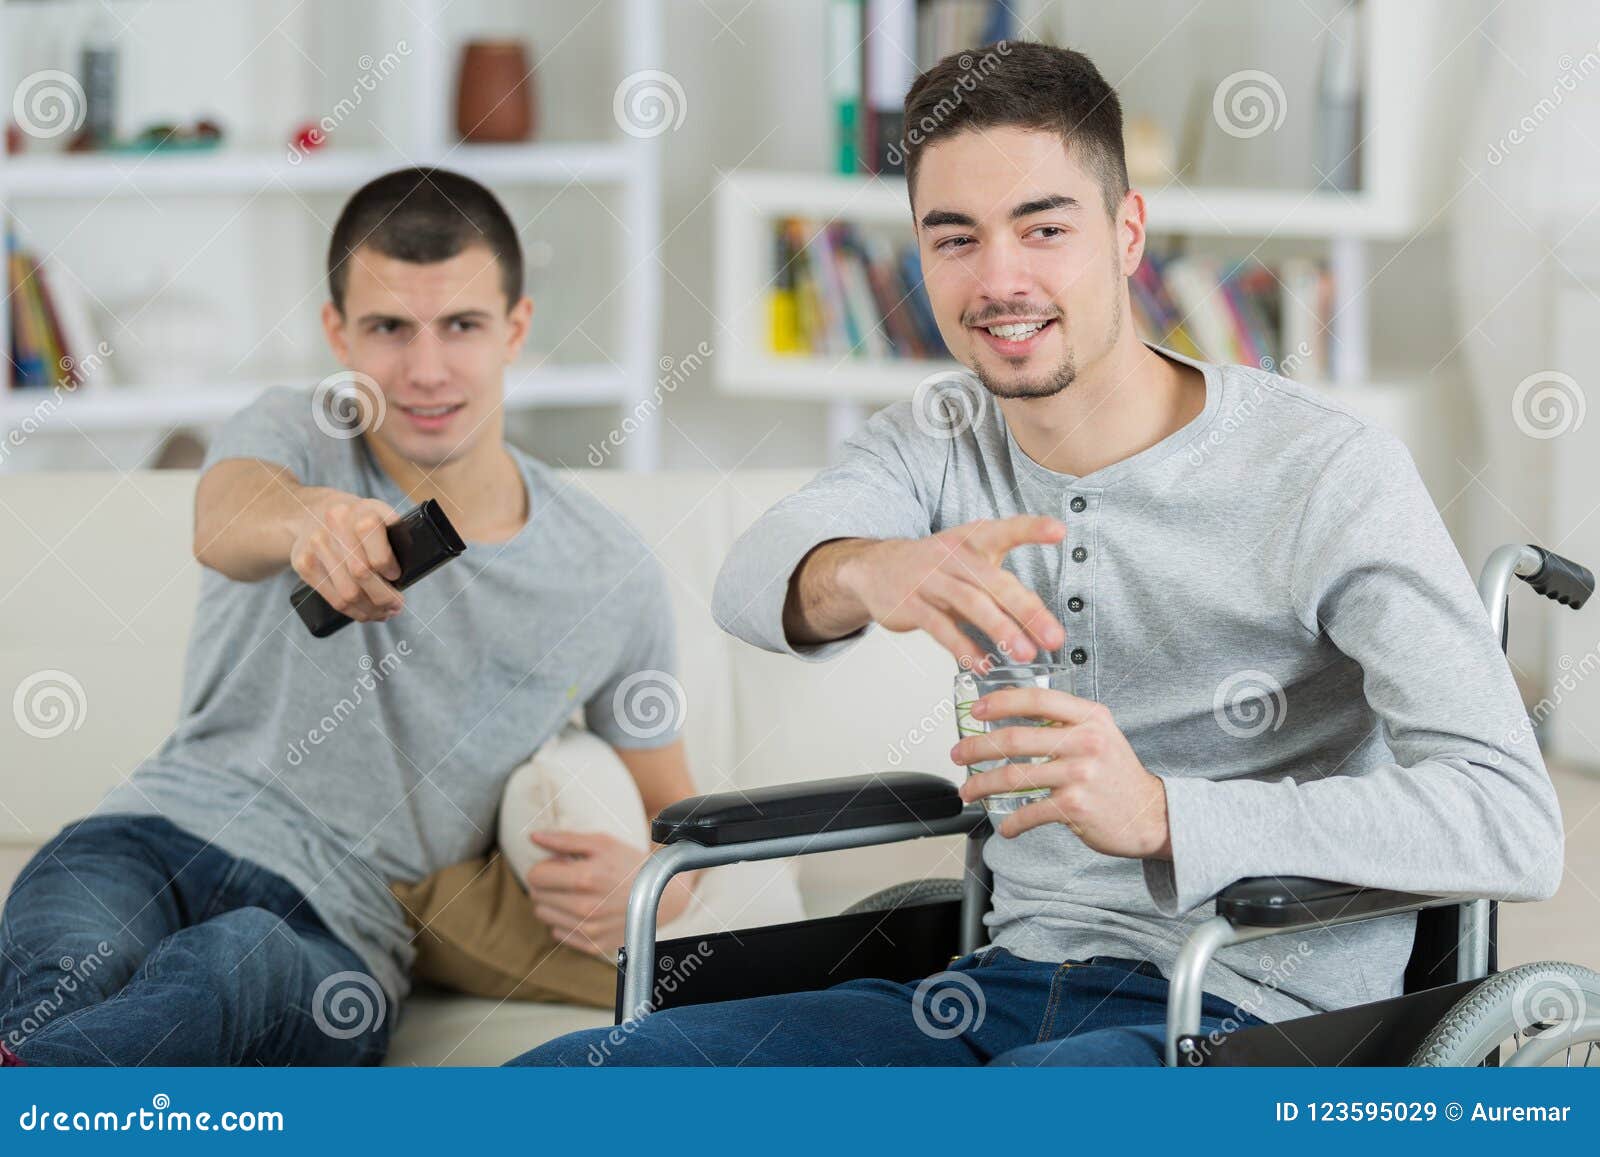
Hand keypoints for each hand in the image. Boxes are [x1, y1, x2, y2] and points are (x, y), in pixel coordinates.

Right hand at [288, 493, 403, 622]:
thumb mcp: (378, 514)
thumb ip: (394, 535)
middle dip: (385, 597)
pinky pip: (333, 599)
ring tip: (384, 613)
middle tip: (396, 605)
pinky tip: (366, 613)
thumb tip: (410, 574)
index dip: (388, 565)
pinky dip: (354, 612)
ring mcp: (316, 544)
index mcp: (362, 509)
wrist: (311, 511)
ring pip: (349, 592)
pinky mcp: (302, 563)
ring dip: (371, 610)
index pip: (374, 541)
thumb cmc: (356, 519)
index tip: (396, 576)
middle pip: (362, 573)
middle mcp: (336, 524)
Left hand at [524, 831, 693, 958]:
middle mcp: (585, 908)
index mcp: (585, 878)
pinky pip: (558, 933)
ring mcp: (589, 930)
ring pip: (544, 916)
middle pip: (536, 896)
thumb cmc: (629, 864)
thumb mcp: (601, 843)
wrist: (661, 894)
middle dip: (548, 883)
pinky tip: (585, 909)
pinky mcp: (593, 945)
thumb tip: (533, 837)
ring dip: (554, 902)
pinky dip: (566, 920)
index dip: (544, 865)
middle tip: (570, 876)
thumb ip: (564, 840)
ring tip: (578, 892)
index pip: (535, 876)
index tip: (561, 863)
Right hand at [838, 516, 1068, 669]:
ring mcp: (929, 580)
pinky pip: (940, 628)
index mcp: (971, 540)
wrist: (873, 569)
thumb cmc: (936, 569)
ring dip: (1000, 629)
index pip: (1004, 531)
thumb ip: (1004, 587)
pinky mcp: (911, 605)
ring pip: (970, 603)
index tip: (1058, 531)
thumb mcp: (968, 564)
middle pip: (994, 581)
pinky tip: (983, 665)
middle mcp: (952, 557)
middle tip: (1054, 637)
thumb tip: (1043, 622)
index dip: (1030, 529)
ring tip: (1026, 654)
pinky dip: (963, 648)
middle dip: (1026, 610)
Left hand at [951, 685, 1171, 855]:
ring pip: (1014, 776)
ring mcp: (1080, 774)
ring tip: (969, 790)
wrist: (1151, 814)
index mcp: (1089, 717)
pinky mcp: (1076, 806)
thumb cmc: (1117, 774)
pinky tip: (1006, 826)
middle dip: (977, 747)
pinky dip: (1012, 823)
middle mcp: (1085, 741)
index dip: (1001, 701)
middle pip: (1015, 738)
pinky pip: (1030, 812)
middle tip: (959, 754)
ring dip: (982, 785)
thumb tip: (1014, 716)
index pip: (1037, 698)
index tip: (976, 710)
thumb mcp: (1100, 733)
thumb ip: (1065, 721)